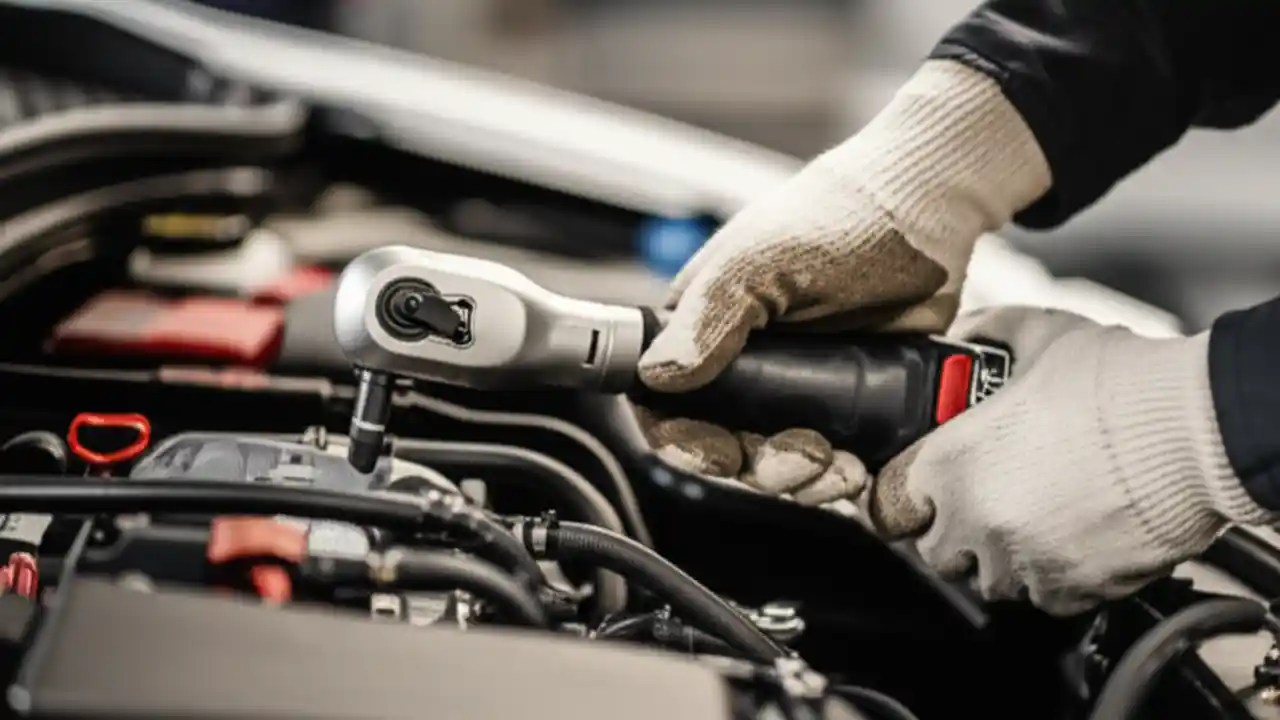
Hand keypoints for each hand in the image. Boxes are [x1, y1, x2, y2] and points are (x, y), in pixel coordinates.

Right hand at [635, 59, 1049, 499]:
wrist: (925, 218)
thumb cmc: (836, 221)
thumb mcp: (758, 264)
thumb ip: (707, 320)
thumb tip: (658, 374)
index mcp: (704, 332)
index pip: (667, 408)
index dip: (685, 442)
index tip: (719, 453)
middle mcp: (745, 368)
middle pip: (727, 448)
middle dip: (759, 466)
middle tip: (803, 454)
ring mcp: (798, 391)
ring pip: (780, 465)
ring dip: (804, 479)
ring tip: (840, 463)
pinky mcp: (848, 406)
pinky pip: (834, 462)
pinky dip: (843, 476)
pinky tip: (861, 465)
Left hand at [868, 307, 1274, 615]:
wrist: (1192, 433)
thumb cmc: (1114, 384)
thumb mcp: (1036, 335)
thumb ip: (986, 333)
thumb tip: (967, 336)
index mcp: (947, 464)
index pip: (889, 504)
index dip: (906, 496)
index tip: (921, 490)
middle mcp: (974, 522)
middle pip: (937, 551)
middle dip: (952, 531)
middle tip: (983, 502)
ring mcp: (1022, 562)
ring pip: (989, 581)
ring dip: (1000, 558)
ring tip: (1031, 520)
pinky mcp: (1070, 589)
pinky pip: (1042, 597)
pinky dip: (1049, 577)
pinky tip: (1070, 539)